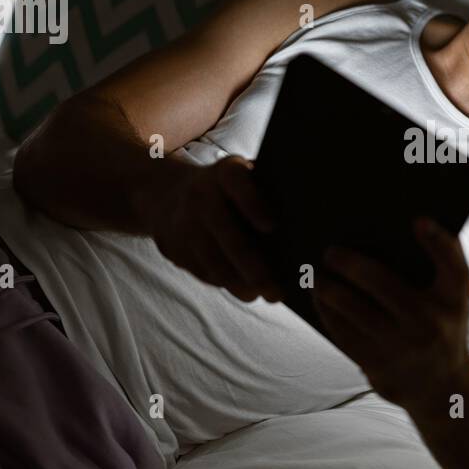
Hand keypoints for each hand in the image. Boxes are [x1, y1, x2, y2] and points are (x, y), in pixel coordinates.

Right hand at [143, 156, 280, 301]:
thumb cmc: (226, 189)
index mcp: (226, 173)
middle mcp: (202, 195)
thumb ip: (266, 190)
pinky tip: (244, 291)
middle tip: (276, 291)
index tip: (272, 226)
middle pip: (227, 232)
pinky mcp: (174, 248)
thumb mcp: (242, 176)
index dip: (252, 203)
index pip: (238, 184)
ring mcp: (185, 223)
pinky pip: (201, 270)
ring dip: (237, 283)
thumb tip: (303, 220)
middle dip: (253, 266)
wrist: (165, 193)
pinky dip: (224, 283)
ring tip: (262, 296)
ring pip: (212, 259)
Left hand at [311, 217, 468, 406]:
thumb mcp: (456, 295)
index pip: (451, 264)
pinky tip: (320, 299)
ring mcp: (402, 348)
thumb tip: (418, 220)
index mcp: (452, 299)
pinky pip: (344, 334)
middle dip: (350, 264)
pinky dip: (327, 314)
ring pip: (353, 310)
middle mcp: (430, 324)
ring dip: (329, 290)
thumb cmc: (445, 323)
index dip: (436, 239)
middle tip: (329, 252)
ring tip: (316, 275)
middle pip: (381, 283)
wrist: (442, 386)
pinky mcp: (379, 366)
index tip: (416, 220)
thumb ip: (446, 256)